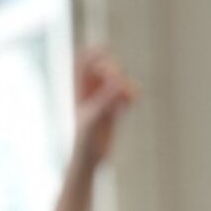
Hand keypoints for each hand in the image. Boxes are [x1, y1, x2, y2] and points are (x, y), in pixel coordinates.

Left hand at [74, 49, 135, 167]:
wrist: (89, 160)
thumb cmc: (85, 139)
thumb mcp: (95, 117)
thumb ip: (106, 98)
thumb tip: (119, 81)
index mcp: (79, 87)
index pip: (84, 59)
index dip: (94, 52)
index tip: (105, 51)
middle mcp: (91, 90)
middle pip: (104, 66)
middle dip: (113, 68)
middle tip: (116, 79)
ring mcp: (103, 99)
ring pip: (118, 81)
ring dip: (125, 83)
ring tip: (129, 94)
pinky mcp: (114, 110)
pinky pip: (125, 95)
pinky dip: (131, 94)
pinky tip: (132, 101)